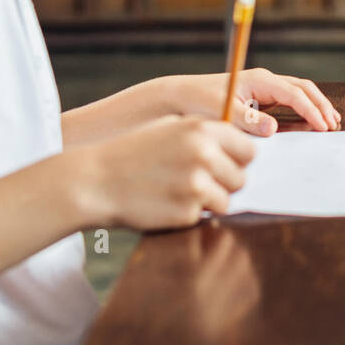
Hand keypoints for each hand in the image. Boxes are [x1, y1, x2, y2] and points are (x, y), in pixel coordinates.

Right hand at [86, 115, 254, 229]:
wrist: (96, 181)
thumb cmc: (134, 154)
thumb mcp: (170, 128)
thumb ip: (206, 135)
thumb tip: (244, 148)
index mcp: (201, 129)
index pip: (248, 150)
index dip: (237, 160)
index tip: (223, 164)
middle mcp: (203, 155)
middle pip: (240, 177)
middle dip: (223, 183)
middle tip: (196, 182)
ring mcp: (196, 185)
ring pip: (227, 200)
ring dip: (209, 201)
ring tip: (179, 191)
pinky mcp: (187, 212)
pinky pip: (204, 216)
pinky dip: (189, 214)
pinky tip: (165, 202)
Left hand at [176, 68, 340, 133]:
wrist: (182, 95)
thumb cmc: (199, 101)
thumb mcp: (221, 110)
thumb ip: (248, 120)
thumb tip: (273, 129)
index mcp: (259, 80)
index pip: (294, 93)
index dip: (311, 110)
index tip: (323, 126)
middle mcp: (265, 80)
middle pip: (303, 88)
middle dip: (320, 105)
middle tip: (333, 125)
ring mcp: (264, 88)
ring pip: (299, 92)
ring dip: (316, 105)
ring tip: (330, 121)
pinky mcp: (261, 98)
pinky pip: (289, 100)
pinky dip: (304, 109)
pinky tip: (312, 120)